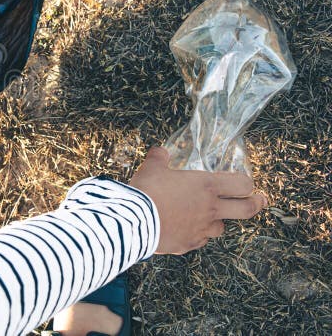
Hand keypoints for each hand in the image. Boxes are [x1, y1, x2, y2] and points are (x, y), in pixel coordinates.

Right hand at [130, 147, 267, 254]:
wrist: (135, 221)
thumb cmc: (147, 191)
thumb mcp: (152, 168)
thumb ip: (159, 158)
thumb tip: (160, 152)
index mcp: (206, 186)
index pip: (242, 184)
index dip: (247, 183)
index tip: (247, 183)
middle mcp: (210, 208)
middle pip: (246, 209)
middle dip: (256, 204)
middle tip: (260, 201)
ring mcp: (202, 229)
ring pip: (221, 228)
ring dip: (218, 222)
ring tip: (210, 218)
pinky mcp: (189, 243)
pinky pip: (199, 239)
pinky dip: (196, 234)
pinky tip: (185, 230)